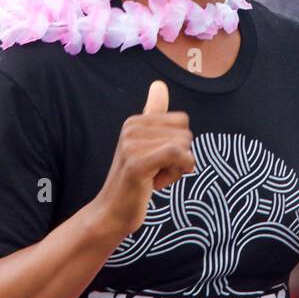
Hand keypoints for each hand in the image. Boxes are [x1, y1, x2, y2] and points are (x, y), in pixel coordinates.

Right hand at [93, 80, 194, 238]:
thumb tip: (159, 84)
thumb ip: (154, 115)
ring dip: (176, 169)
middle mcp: (131, 127)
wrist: (112, 213)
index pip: (182, 121)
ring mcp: (132, 144)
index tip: (157, 159)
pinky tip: (160, 183)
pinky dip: (180, 170)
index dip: (177, 144)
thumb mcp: (144, 144)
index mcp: (135, 120)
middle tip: (154, 172)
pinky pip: (178, 155)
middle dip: (179, 157)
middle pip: (186, 134)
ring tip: (152, 178)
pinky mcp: (136, 163)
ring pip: (184, 146)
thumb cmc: (134, 181)